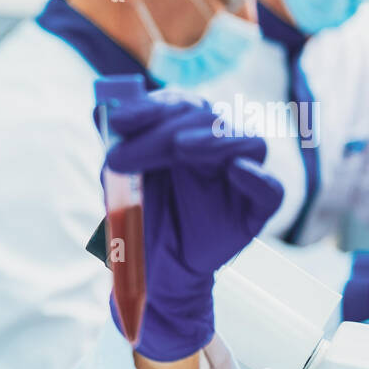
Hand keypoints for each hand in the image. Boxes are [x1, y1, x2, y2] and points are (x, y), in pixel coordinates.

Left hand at [102, 94, 283, 361]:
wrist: (154, 263)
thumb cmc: (141, 213)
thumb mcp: (120, 179)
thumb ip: (116, 145)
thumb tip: (99, 111)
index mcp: (188, 129)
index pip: (178, 104)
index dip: (149, 108)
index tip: (118, 121)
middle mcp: (219, 144)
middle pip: (206, 119)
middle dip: (161, 133)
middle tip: (124, 156)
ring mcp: (242, 173)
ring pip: (246, 142)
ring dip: (213, 140)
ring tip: (180, 147)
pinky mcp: (257, 207)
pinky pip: (270, 189)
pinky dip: (256, 177)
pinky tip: (236, 171)